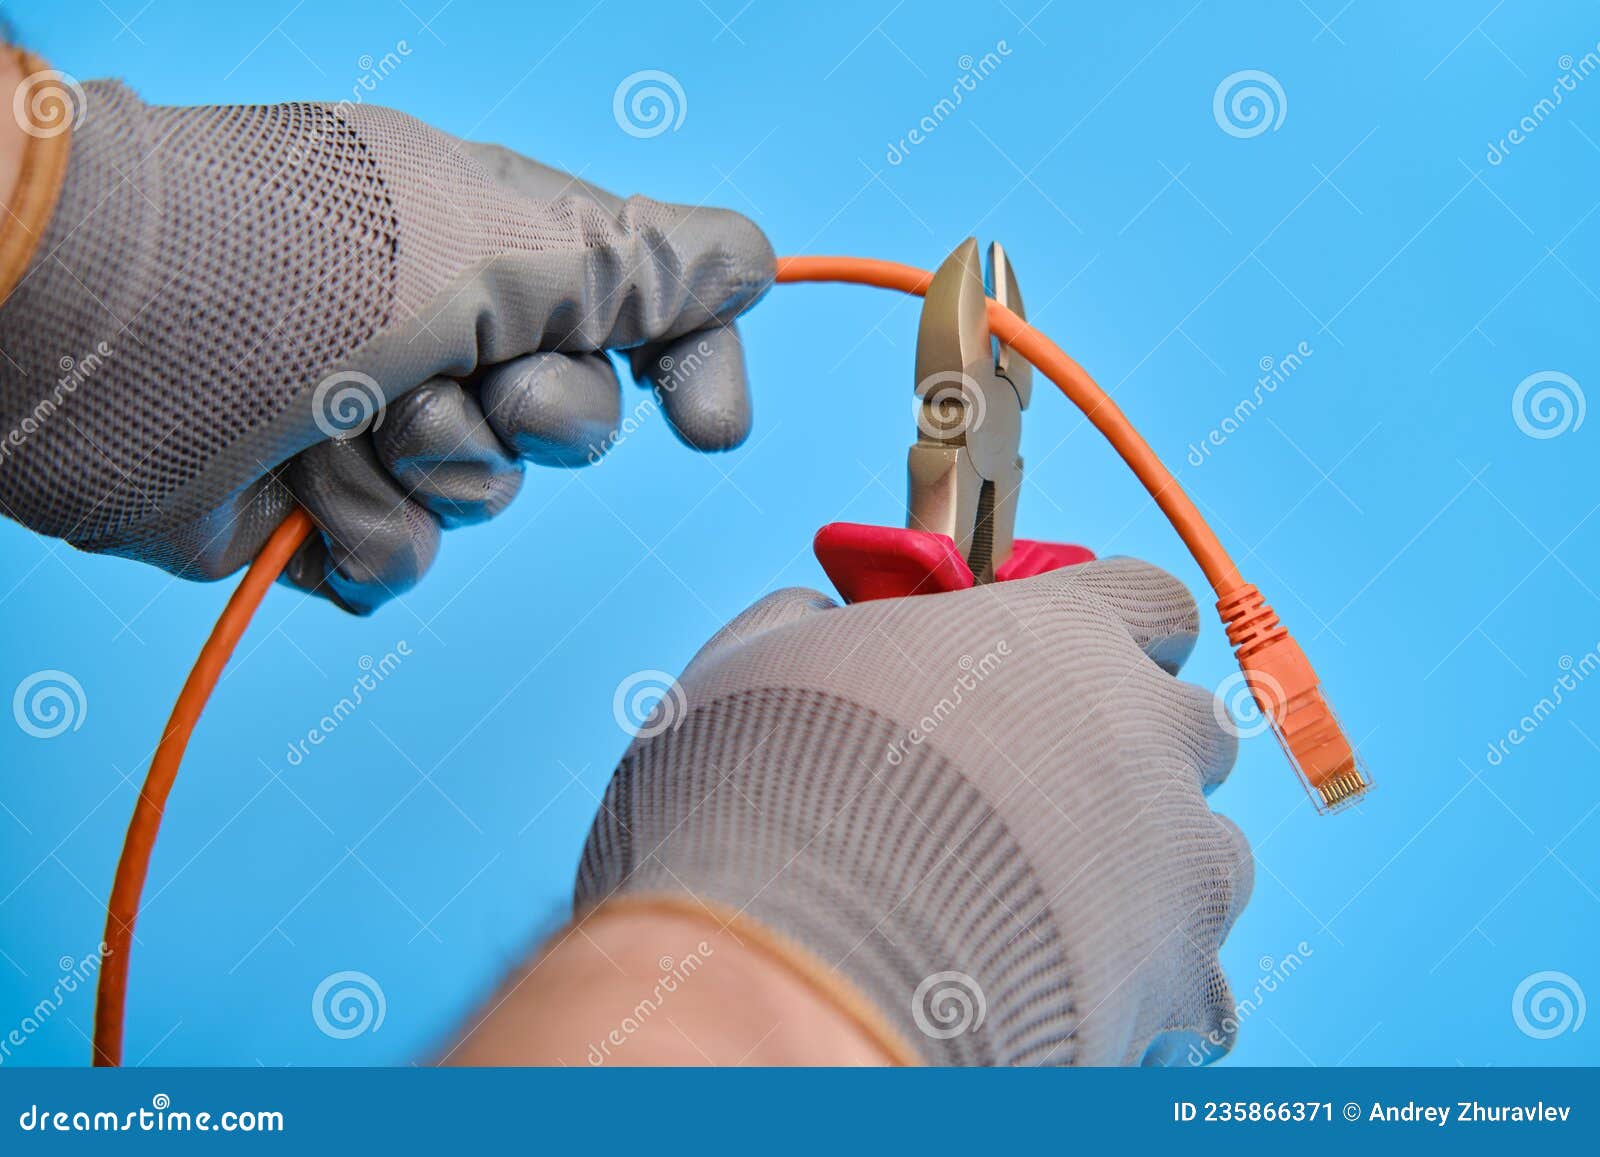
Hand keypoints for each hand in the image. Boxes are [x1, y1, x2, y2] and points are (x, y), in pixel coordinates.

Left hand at [0, 82, 771, 611]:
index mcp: (497, 240)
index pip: (641, 310)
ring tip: (342, 411)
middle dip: (530, 413)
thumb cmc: (307, 260)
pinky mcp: (316, 502)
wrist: (102, 334)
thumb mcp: (509, 237)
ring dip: (425, 465)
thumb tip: (755, 264)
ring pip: (484, 496)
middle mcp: (442, 324)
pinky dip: (361, 529)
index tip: (710, 426)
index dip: (689, 365)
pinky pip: (403, 558)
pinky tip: (299, 486)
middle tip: (463, 371)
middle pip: (575, 421)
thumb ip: (649, 263)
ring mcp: (375, 415)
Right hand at [574, 558, 1253, 1065]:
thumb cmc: (765, 803)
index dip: (1113, 630)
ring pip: (1207, 853)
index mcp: (1057, 636)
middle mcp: (1143, 733)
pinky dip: (1147, 996)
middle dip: (1133, 755)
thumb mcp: (756, 665)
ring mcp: (1178, 861)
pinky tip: (1065, 995)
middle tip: (1043, 796)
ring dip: (1147, 873)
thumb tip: (824, 621)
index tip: (1072, 662)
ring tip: (1043, 913)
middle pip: (1190, 725)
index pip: (1148, 600)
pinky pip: (1198, 987)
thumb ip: (818, 625)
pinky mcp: (1180, 983)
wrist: (799, 978)